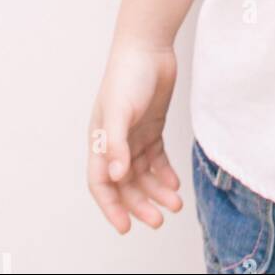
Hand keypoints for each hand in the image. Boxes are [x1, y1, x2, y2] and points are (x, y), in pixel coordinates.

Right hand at [87, 42, 182, 234]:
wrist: (148, 47)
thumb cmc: (128, 75)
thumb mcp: (119, 110)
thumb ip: (115, 143)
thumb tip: (115, 176)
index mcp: (99, 140)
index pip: (100, 183)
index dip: (111, 207)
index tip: (126, 227)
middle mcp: (115, 142)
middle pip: (125, 184)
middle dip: (140, 204)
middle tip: (160, 219)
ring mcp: (134, 135)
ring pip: (143, 174)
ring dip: (157, 191)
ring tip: (175, 204)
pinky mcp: (152, 127)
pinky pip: (156, 159)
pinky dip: (164, 174)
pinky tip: (174, 183)